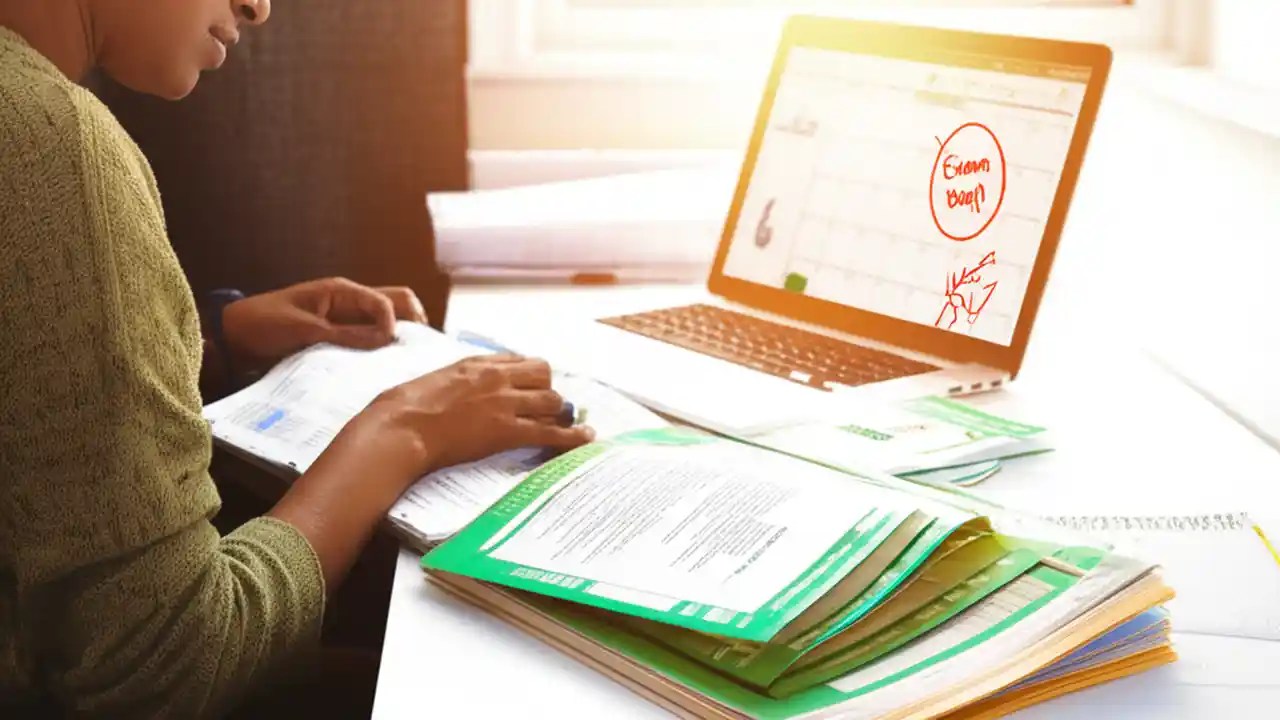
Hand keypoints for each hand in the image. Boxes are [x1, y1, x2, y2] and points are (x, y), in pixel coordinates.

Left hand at [221, 277, 427, 369]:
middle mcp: (349, 303)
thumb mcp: (304, 330)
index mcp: (341, 291)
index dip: (395, 323)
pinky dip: (379, 351)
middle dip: (413, 324)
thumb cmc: (262, 325)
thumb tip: (387, 339)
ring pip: (386, 323)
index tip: (392, 347)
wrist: (232, 339)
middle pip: (396, 304)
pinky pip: (368, 341)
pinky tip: (381, 370)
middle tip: (417, 352)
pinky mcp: (339, 338)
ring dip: (397, 339)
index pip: (386, 301)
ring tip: (404, 363)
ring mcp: (345, 320)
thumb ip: (346, 335)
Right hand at [356, 354, 596, 476]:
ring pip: (552, 400)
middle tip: (546, 408)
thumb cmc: (405, 407)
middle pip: (544, 375)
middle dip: (547, 391)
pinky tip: (586, 439)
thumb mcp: (436, 380)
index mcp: (477, 362)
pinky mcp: (508, 430)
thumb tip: (464, 388)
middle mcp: (497, 377)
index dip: (530, 376)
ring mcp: (505, 402)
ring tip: (563, 425)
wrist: (401, 426)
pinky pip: (551, 431)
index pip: (519, 361)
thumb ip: (459, 380)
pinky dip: (572, 437)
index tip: (533, 387)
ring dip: (558, 413)